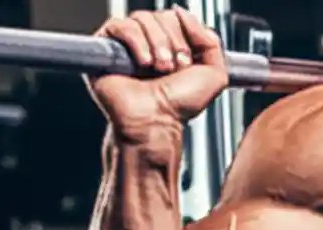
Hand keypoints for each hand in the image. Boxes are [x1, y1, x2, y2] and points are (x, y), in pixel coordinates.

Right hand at [87, 7, 228, 136]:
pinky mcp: (107, 48)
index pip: (178, 18)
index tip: (187, 63)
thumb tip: (184, 14)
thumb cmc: (179, 105)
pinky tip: (143, 63)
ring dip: (157, 43)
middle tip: (173, 68)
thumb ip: (211, 41)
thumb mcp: (215, 74)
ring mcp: (129, 44)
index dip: (186, 35)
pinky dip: (136, 41)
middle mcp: (151, 42)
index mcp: (173, 45)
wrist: (156, 121)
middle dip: (173, 41)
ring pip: (143, 18)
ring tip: (158, 68)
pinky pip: (121, 25)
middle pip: (162, 16)